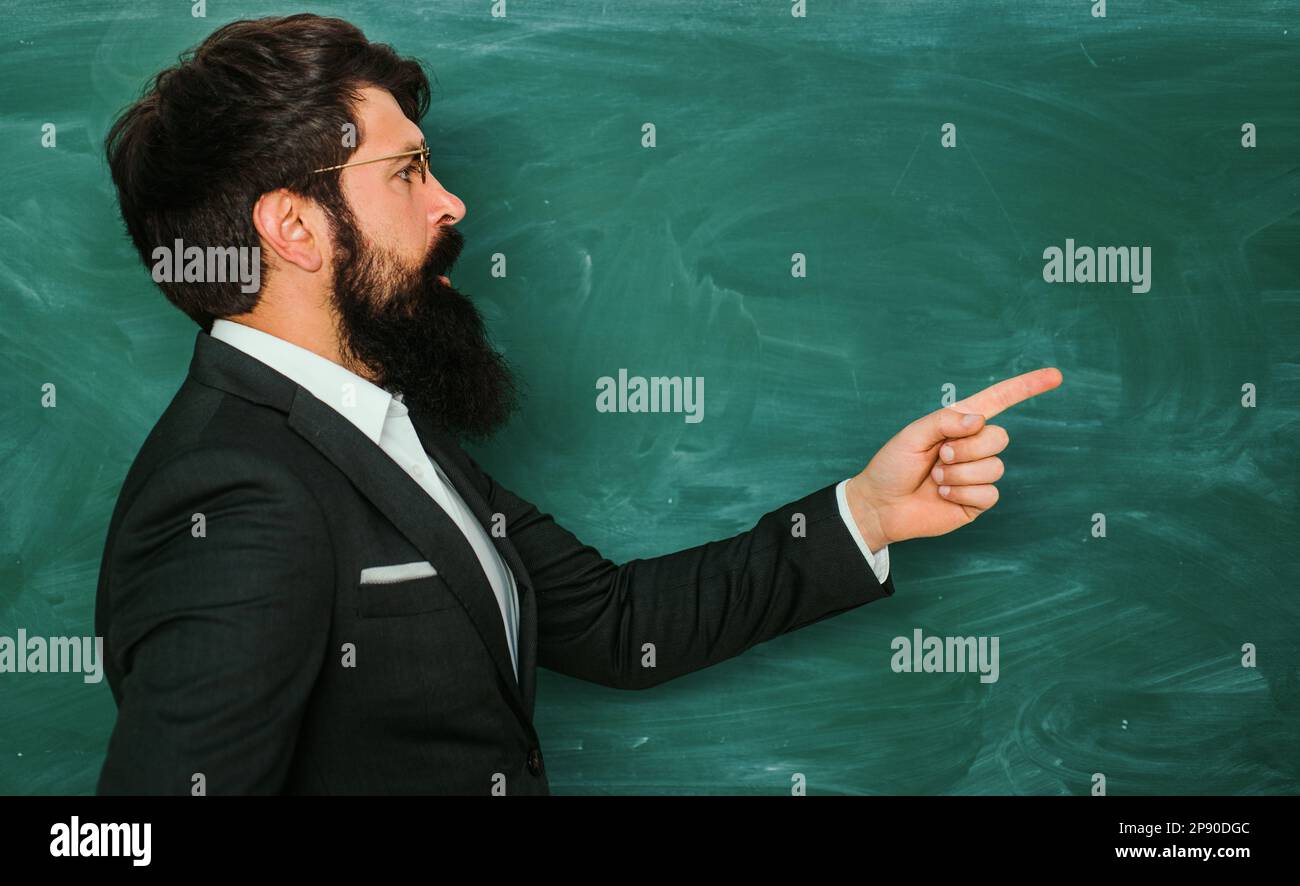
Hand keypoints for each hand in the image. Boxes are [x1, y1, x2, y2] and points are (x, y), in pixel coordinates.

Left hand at [845, 368, 1062, 548]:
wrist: (880, 506)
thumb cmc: (892, 467)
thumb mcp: (913, 434)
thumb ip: (946, 421)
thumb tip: (980, 420)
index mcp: (959, 425)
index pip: (998, 402)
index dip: (1026, 388)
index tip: (1055, 376)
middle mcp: (972, 447)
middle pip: (1000, 437)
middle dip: (967, 448)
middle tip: (939, 457)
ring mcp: (977, 475)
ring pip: (995, 467)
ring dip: (960, 474)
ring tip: (936, 479)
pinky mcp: (977, 502)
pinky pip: (989, 494)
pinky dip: (962, 494)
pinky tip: (942, 496)